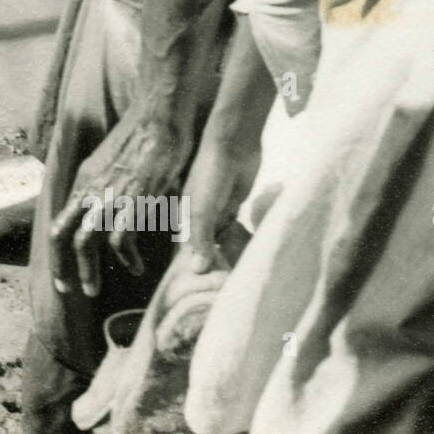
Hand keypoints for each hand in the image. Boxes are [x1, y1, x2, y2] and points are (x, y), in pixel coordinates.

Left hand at [50, 104, 191, 297]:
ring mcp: (109, 196)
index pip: (59, 221)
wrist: (159, 117)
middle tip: (68, 291)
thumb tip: (107, 206)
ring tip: (92, 290)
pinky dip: (126, 258)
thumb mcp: (110, 161)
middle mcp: (89, 189)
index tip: (60, 271)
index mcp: (83, 180)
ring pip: (85, 242)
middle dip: (61, 267)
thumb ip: (104, 184)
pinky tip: (134, 268)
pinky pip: (121, 240)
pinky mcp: (133, 201)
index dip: (57, 249)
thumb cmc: (143, 136)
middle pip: (62, 236)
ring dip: (87, 270)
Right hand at [183, 131, 260, 273]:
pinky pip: (235, 229)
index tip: (207, 289)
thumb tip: (198, 270)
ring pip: (221, 239)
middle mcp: (198, 216)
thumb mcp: (202, 209)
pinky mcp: (234, 205)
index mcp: (184, 217)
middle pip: (204, 247)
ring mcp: (217, 211)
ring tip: (239, 274)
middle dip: (214, 263)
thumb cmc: (212, 173)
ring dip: (228, 252)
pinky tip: (248, 252)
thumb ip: (201, 239)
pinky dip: (240, 240)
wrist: (234, 144)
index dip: (196, 267)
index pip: (187, 250)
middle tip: (228, 284)